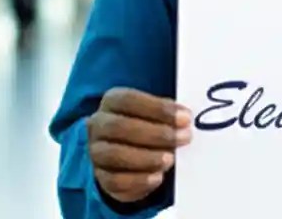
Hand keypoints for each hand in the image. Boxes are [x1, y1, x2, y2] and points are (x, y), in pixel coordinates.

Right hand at [88, 88, 192, 203]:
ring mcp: (95, 152)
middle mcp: (98, 124)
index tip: (185, 118)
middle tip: (184, 138)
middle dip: (155, 134)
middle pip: (119, 127)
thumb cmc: (146, 125)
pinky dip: (138, 181)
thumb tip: (185, 119)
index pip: (128, 100)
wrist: (124, 153)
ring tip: (170, 159)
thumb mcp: (154, 113)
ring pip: (114, 154)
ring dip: (146, 158)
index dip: (157, 108)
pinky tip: (158, 177)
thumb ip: (167, 114)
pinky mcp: (100, 177)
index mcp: (111, 101)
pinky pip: (115, 181)